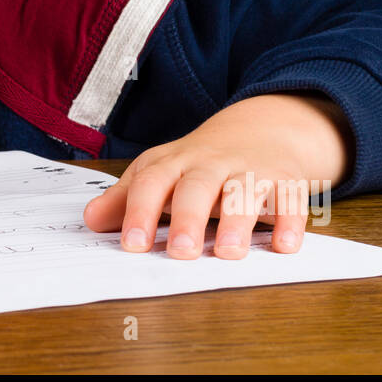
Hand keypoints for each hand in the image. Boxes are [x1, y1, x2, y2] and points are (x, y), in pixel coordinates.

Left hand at [82, 92, 352, 258]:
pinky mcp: (286, 182)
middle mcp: (212, 165)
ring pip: (244, 192)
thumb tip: (89, 221)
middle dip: (188, 218)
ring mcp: (250, 171)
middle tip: (179, 252)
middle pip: (198, 185)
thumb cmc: (201, 163)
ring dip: (237, 222)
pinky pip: (292, 199)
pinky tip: (284, 246)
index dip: (139, 211)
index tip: (131, 244)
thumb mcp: (161, 172)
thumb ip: (127, 199)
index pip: (152, 181)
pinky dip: (291, 222)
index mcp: (175, 163)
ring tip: (228, 253)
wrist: (264, 128)